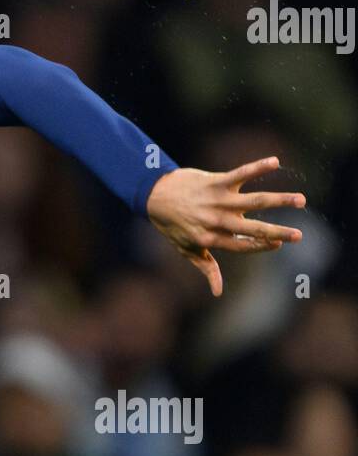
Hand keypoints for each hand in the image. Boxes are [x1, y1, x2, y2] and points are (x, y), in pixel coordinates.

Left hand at [146, 156, 304, 297]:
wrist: (154, 194)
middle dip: (277, 232)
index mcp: (211, 238)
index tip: (279, 244)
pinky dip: (258, 167)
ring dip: (279, 200)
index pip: (241, 245)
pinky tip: (276, 162)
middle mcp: (216, 220)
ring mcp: (217, 200)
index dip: (260, 246)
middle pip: (253, 228)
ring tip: (301, 200)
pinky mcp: (215, 181)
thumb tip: (218, 293)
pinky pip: (240, 173)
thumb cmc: (173, 225)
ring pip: (254, 201)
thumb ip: (206, 268)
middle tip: (299, 236)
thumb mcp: (187, 249)